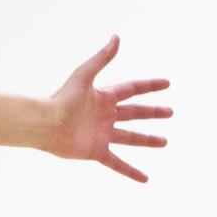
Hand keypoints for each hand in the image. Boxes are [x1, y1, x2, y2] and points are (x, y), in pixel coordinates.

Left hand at [41, 35, 171, 182]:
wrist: (46, 124)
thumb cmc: (61, 98)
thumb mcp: (84, 75)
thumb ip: (101, 58)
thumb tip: (117, 37)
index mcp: (104, 97)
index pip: (132, 89)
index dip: (149, 86)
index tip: (167, 83)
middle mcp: (105, 116)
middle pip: (135, 113)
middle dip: (153, 113)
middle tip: (170, 112)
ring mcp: (103, 135)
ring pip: (130, 138)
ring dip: (148, 140)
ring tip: (164, 142)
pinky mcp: (97, 152)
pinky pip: (118, 163)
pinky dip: (131, 172)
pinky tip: (145, 179)